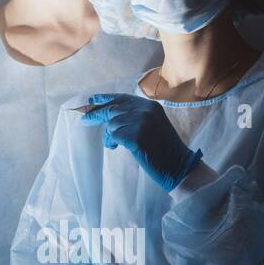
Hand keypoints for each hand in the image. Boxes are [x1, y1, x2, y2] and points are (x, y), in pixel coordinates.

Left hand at [81, 93, 202, 192]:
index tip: (91, 100)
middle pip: (112, 109)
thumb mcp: (152, 124)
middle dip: (96, 115)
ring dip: (109, 135)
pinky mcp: (135, 136)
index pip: (122, 98)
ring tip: (115, 144)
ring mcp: (141, 122)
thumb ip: (135, 116)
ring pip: (111, 125)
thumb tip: (108, 115)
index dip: (105, 99)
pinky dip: (111, 142)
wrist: (179, 165)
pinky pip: (113, 136)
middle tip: (84, 120)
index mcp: (150, 105)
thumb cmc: (164, 148)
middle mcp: (145, 110)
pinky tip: (115, 147)